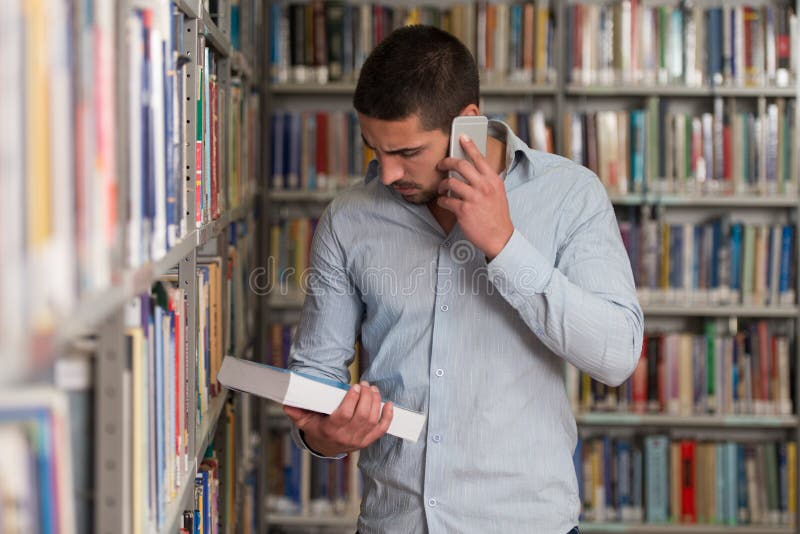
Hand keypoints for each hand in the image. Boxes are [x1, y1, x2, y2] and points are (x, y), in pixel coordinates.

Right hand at [283, 380, 393, 456]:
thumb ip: (296, 411)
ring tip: (372, 389)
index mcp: (331, 430)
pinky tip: (389, 404)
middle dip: (366, 397)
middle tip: (365, 384)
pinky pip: (382, 429)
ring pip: (372, 420)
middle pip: (362, 416)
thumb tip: (287, 402)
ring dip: (375, 402)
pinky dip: (388, 417)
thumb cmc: (316, 429)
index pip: (344, 415)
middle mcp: (346, 437)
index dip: (351, 400)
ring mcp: (359, 440)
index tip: (354, 386)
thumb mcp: (304, 421)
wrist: (326, 447)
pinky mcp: (368, 440)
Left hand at [436, 135, 513, 259]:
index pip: (479, 158)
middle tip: (441, 164)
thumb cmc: (497, 216)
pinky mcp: (464, 211)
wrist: (500, 237)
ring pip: (450, 182)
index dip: (469, 146)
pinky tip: (443, 202)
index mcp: (493, 180)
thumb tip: (473, 171)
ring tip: (441, 188)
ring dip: (442, 184)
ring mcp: (473, 198)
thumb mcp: (497, 193)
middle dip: (447, 162)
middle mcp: (484, 187)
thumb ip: (486, 181)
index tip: (461, 137)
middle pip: (461, 165)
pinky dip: (442, 201)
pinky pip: (446, 200)